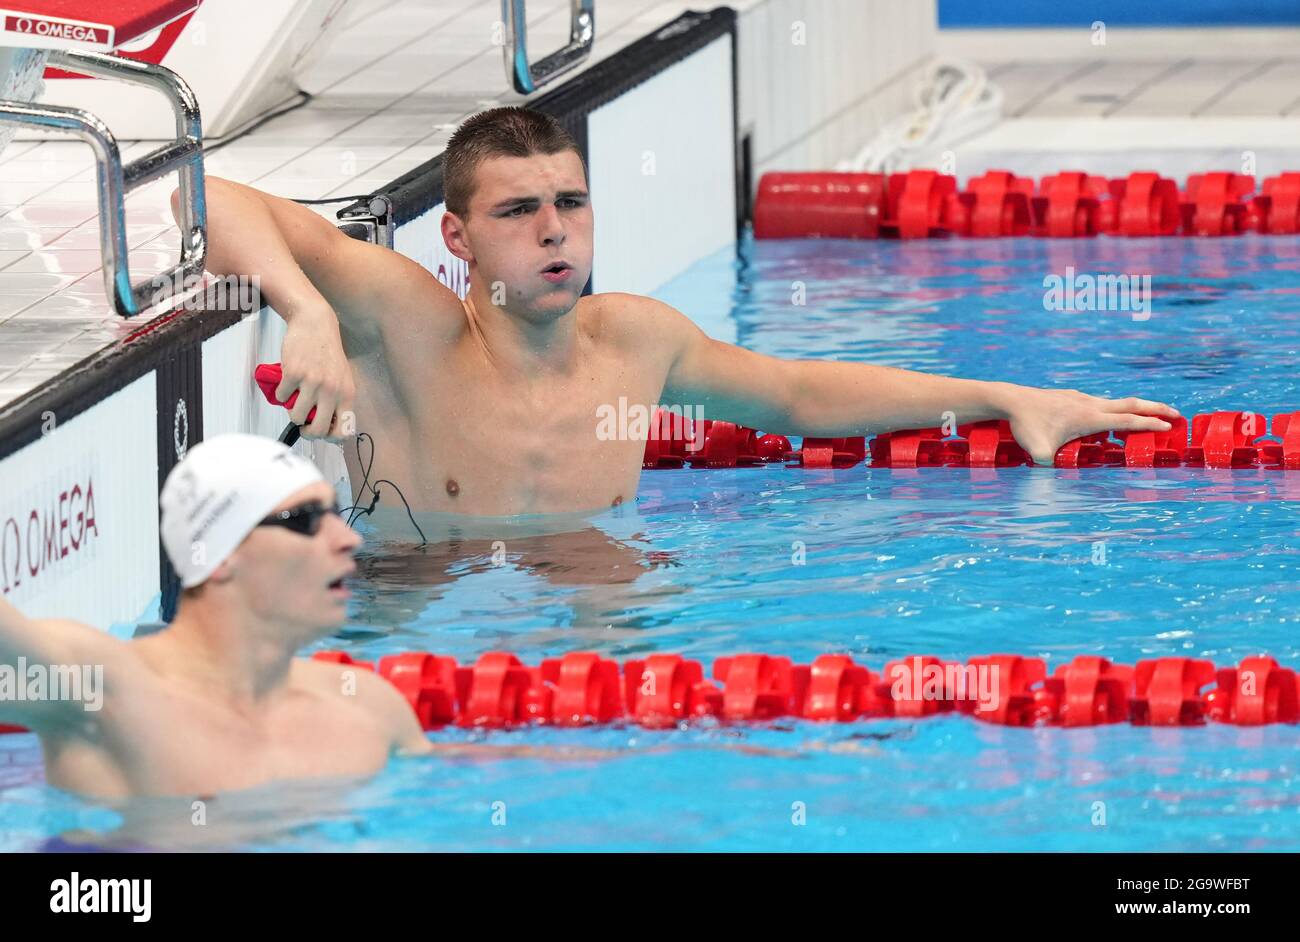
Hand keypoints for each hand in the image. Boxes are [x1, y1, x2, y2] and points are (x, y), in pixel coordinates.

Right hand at [277, 305, 355, 439]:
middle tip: (302, 424)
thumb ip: (336, 400)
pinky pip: (281, 397)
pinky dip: (281, 394)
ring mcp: (312, 383)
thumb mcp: (341, 377)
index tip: (320, 431)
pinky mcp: (293, 374)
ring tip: (294, 399)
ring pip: (296, 417)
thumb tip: (324, 426)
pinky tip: (287, 382)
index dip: (329, 437)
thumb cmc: (327, 352)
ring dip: (291, 412)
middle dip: (306, 432)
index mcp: (347, 394)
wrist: (315, 324)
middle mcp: (332, 390)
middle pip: (317, 431)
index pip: (343, 430)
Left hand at [1001, 386, 1180, 465]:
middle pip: (1131, 404)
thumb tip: (1051, 490)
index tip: (1170, 426)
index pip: (1127, 420)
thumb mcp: (1038, 454)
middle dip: (1156, 409)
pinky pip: (1100, 402)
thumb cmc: (1027, 426)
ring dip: (1136, 408)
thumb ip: (1049, 471)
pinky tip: (1110, 418)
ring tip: (1149, 417)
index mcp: (1089, 418)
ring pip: (1116, 402)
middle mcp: (1090, 404)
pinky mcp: (1072, 397)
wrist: (1011, 400)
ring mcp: (1082, 398)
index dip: (1150, 423)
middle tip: (1177, 414)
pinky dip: (1114, 408)